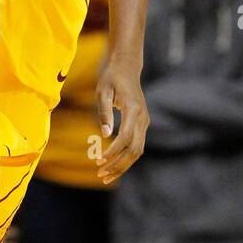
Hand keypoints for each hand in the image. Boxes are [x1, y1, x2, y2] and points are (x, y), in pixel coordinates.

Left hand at [95, 57, 148, 183]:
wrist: (127, 67)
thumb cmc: (111, 78)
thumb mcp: (102, 92)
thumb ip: (104, 113)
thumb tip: (105, 135)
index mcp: (133, 109)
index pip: (125, 138)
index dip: (113, 152)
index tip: (99, 161)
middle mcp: (142, 118)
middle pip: (135, 149)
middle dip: (118, 165)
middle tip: (100, 175)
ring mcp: (144, 121)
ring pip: (138, 150)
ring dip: (122, 165)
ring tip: (105, 175)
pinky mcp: (142, 123)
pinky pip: (136, 145)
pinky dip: (125, 157)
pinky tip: (112, 164)